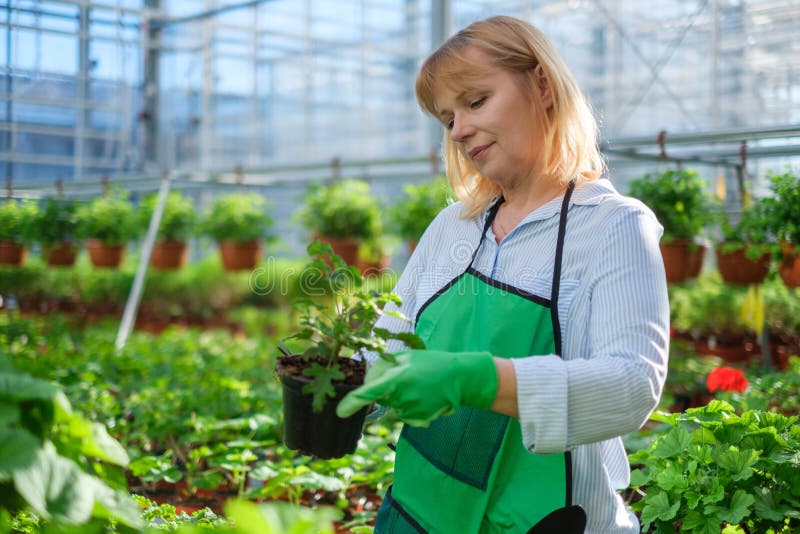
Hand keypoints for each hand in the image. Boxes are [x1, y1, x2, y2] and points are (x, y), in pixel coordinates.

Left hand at [336, 350, 497, 426]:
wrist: (461, 378)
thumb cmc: (431, 363)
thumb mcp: (406, 357)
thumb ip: (383, 368)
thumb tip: (366, 384)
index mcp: (398, 378)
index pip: (369, 393)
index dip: (352, 403)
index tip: (340, 412)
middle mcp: (403, 397)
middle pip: (382, 399)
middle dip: (387, 390)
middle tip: (407, 377)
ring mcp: (412, 411)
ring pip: (394, 408)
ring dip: (401, 399)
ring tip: (420, 386)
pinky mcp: (420, 419)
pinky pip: (406, 415)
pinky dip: (411, 407)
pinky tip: (425, 397)